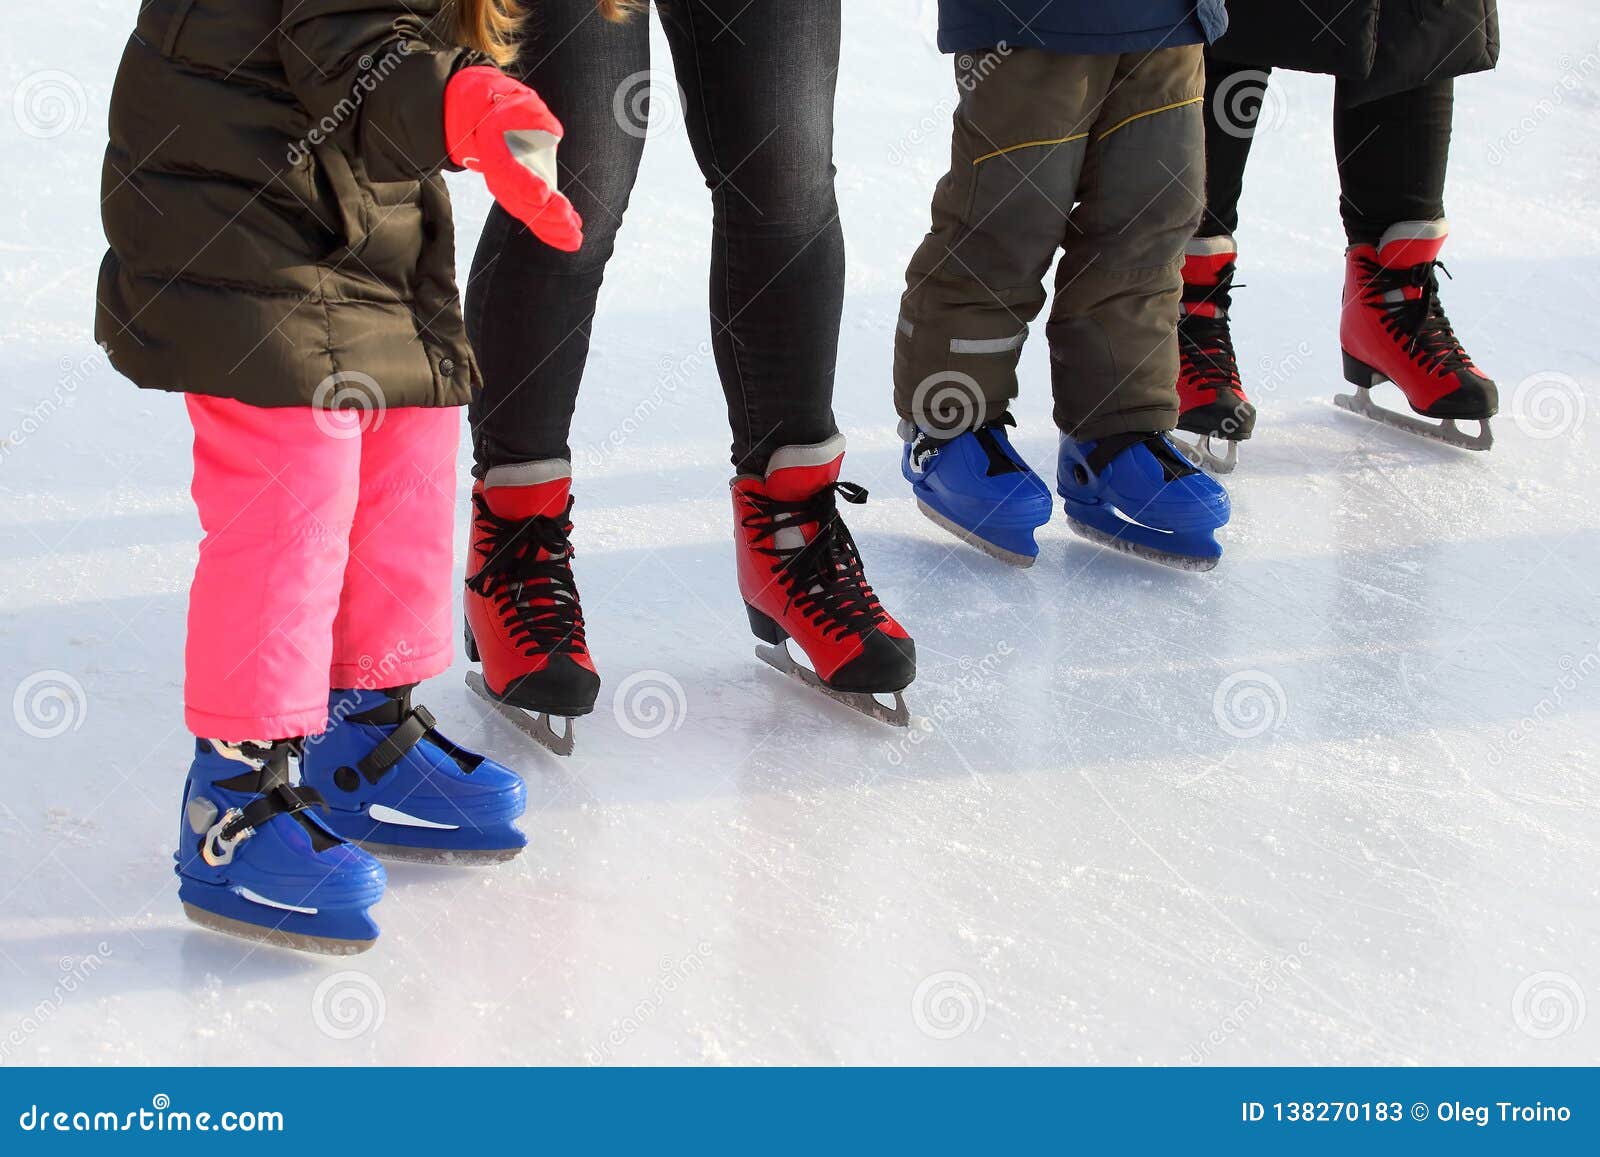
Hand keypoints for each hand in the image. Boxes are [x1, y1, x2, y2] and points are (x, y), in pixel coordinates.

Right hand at [444, 66, 582, 251]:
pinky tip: (572, 239)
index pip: (508, 172)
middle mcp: (500, 179)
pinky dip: (553, 233)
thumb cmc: (507, 112)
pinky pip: (536, 221)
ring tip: (576, 237)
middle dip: (546, 212)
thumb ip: (533, 116)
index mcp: (496, 153)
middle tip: (568, 217)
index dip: (525, 184)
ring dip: (554, 229)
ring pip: (531, 216)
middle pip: (522, 201)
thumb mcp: (518, 104)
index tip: (544, 193)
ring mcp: (510, 194)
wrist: (486, 125)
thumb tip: (553, 132)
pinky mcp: (522, 201)